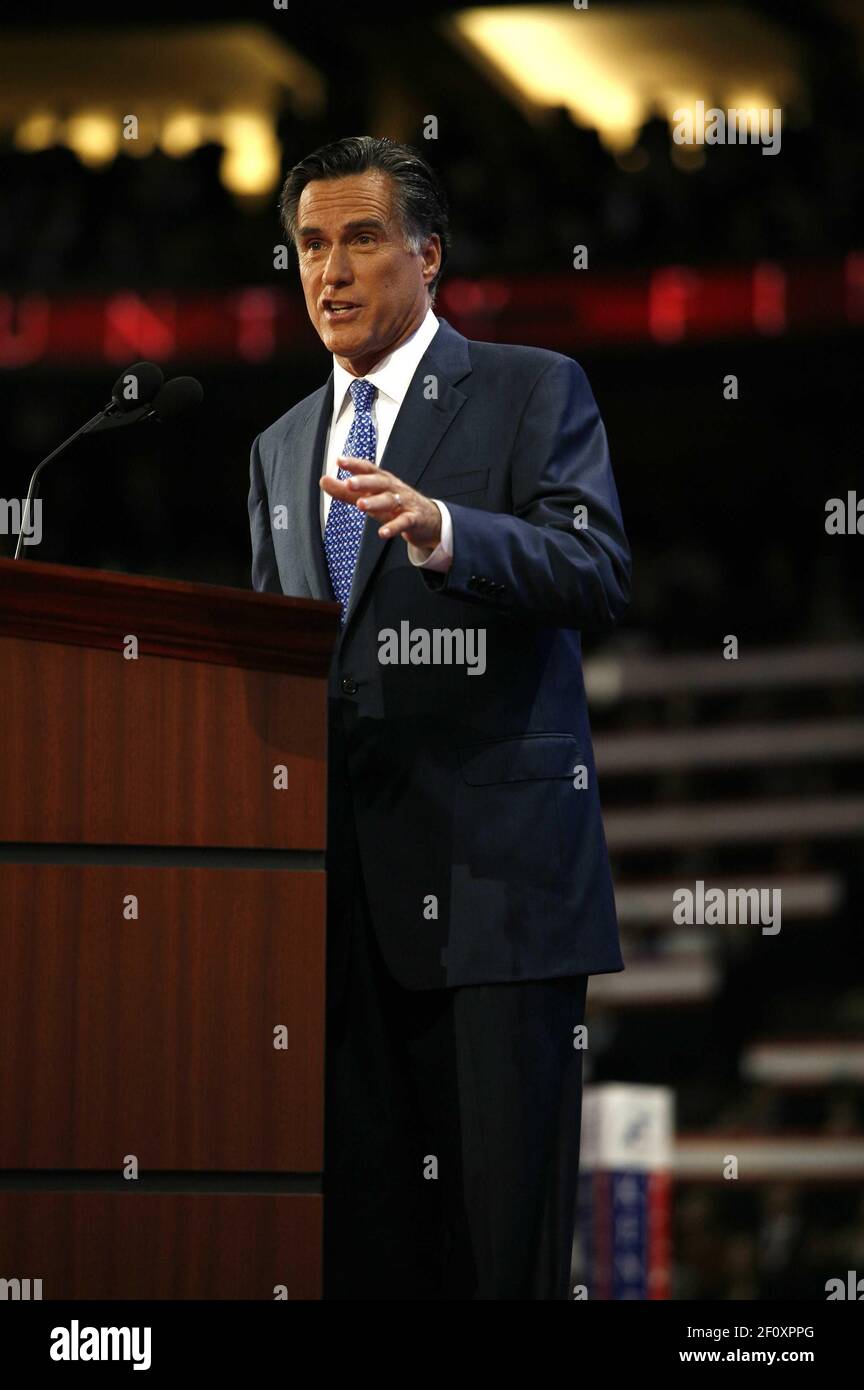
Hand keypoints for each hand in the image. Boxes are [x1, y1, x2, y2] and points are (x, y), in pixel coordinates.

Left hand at [320, 457, 441, 552]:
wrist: (429, 519)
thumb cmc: (396, 505)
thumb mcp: (370, 497)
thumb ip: (346, 492)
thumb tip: (323, 481)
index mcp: (382, 481)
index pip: (368, 468)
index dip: (355, 464)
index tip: (340, 461)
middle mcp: (393, 489)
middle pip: (379, 482)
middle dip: (364, 482)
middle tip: (349, 483)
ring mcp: (404, 503)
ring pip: (390, 500)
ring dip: (375, 502)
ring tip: (361, 505)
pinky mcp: (413, 519)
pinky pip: (404, 522)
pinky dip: (394, 527)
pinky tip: (383, 533)